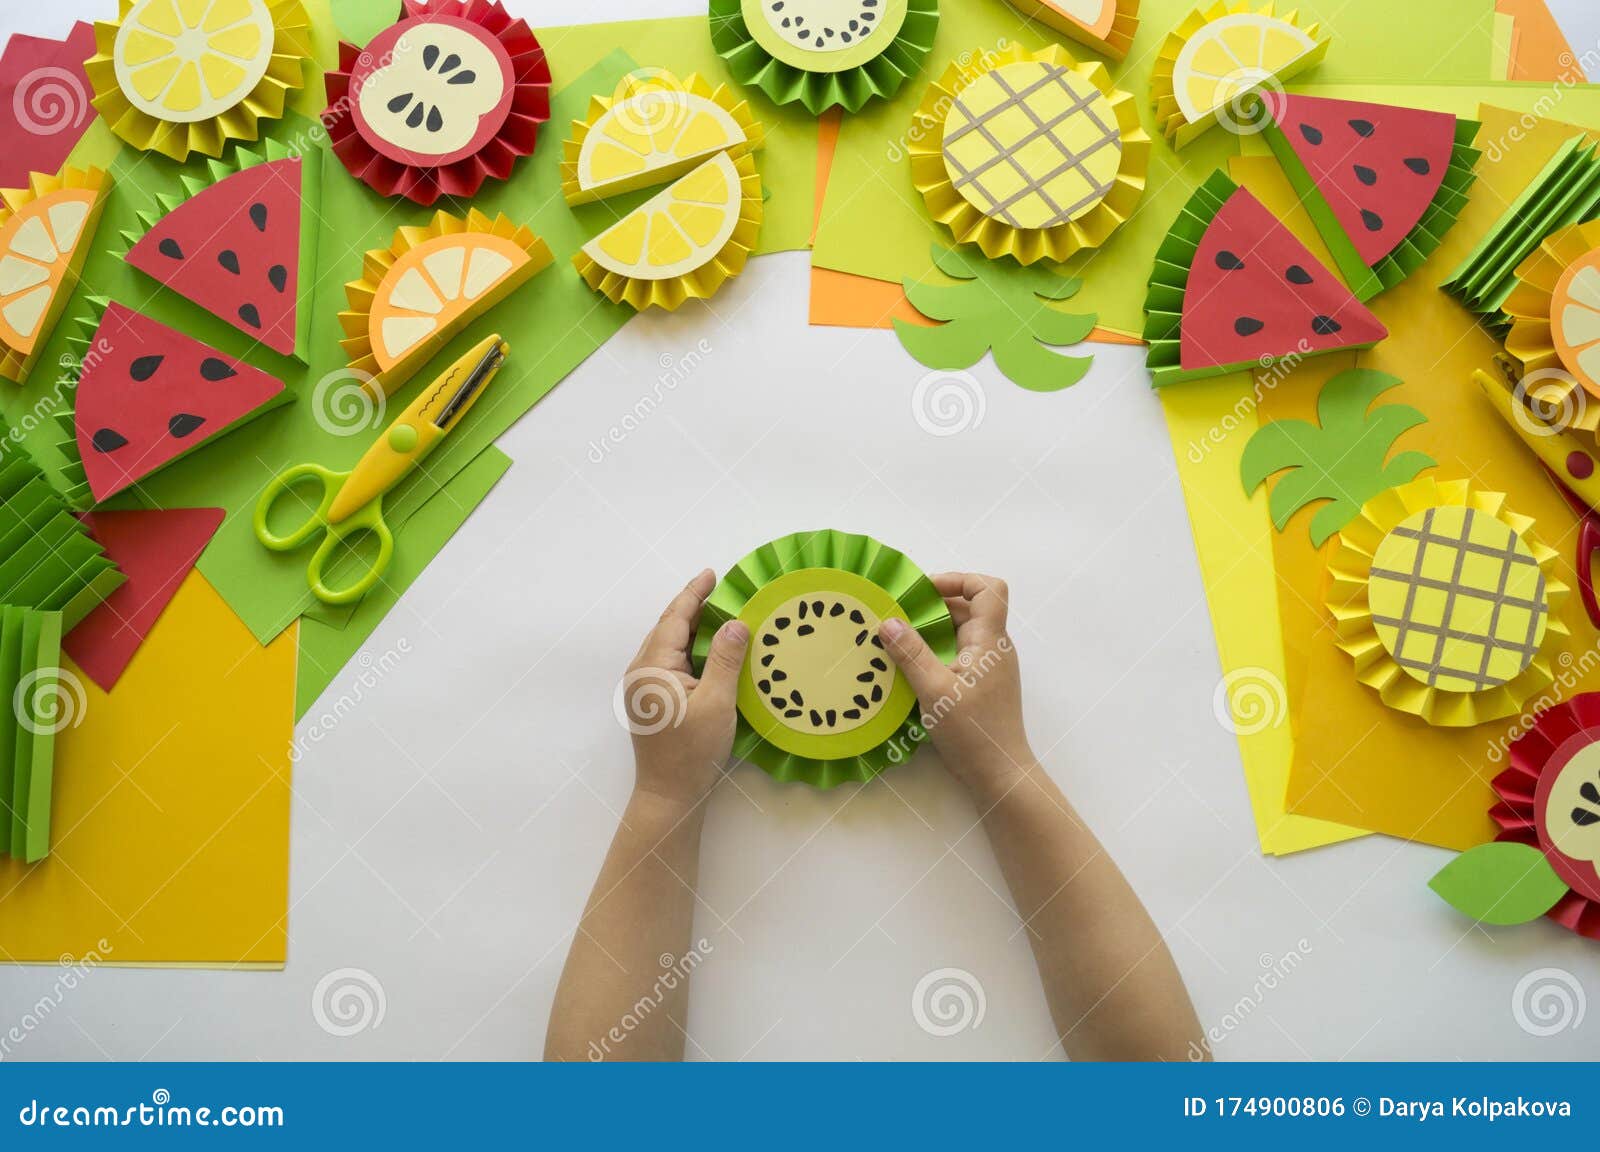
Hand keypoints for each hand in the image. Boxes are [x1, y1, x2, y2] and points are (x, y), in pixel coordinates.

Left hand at [620, 569, 748, 809]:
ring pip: (669, 645)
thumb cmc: (692, 752)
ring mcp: (644, 686)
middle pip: (668, 628)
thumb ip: (725, 659)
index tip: (711, 574)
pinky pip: (670, 661)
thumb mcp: (717, 703)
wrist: (669, 794)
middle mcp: (642, 671)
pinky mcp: (652, 699)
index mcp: (652, 667)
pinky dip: (689, 648)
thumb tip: (736, 622)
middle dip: (692, 606)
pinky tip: (708, 648)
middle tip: (720, 589)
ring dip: (691, 627)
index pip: (674, 619)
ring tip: (718, 611)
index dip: (693, 594)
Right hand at [878, 572, 1031, 791]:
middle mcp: (993, 648)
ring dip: (930, 630)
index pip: (989, 589)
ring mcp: (988, 668)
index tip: (925, 590)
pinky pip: (956, 654)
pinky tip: (909, 666)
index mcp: (989, 640)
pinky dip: (934, 651)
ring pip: (960, 632)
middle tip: (898, 613)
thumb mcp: (934, 690)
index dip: (960, 579)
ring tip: (897, 638)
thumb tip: (888, 621)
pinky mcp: (980, 685)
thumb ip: (911, 653)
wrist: (999, 773)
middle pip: (969, 608)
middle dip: (933, 605)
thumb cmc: (973, 731)